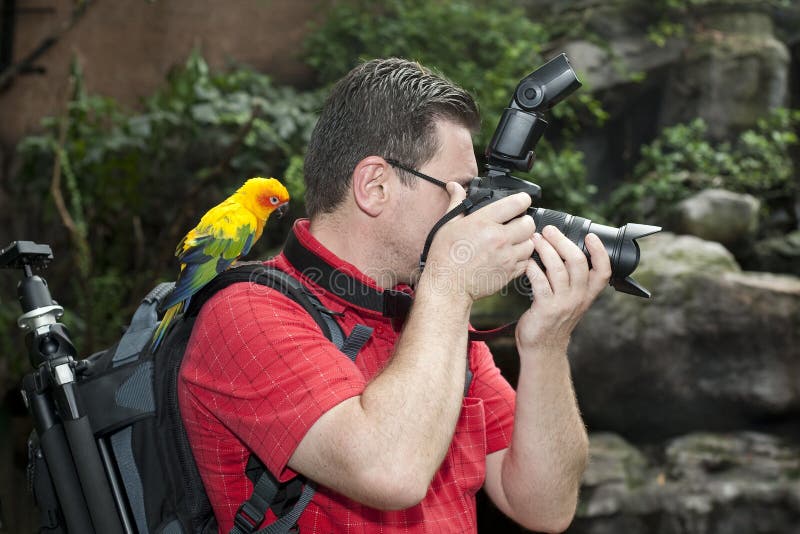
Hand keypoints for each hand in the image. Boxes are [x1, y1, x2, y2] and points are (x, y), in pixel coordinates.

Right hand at [421, 183, 535, 301]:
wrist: (448, 286)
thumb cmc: (445, 256)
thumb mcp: (448, 225)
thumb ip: (457, 202)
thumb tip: (454, 185)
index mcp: (484, 222)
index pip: (517, 203)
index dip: (522, 199)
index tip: (521, 201)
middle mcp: (499, 238)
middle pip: (529, 224)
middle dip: (524, 221)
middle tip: (516, 223)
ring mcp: (506, 257)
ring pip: (531, 243)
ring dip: (524, 240)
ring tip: (513, 241)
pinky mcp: (509, 273)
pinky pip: (526, 261)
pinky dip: (521, 257)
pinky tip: (509, 255)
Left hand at [515, 225, 610, 353]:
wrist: (543, 348)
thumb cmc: (553, 319)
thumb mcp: (571, 299)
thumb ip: (571, 279)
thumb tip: (560, 249)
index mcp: (588, 294)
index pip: (604, 271)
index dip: (600, 252)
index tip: (590, 236)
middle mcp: (579, 297)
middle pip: (578, 262)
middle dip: (563, 241)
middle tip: (550, 230)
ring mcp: (563, 303)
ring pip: (558, 269)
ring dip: (546, 250)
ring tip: (535, 239)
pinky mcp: (546, 309)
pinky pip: (540, 283)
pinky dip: (533, 268)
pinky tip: (527, 262)